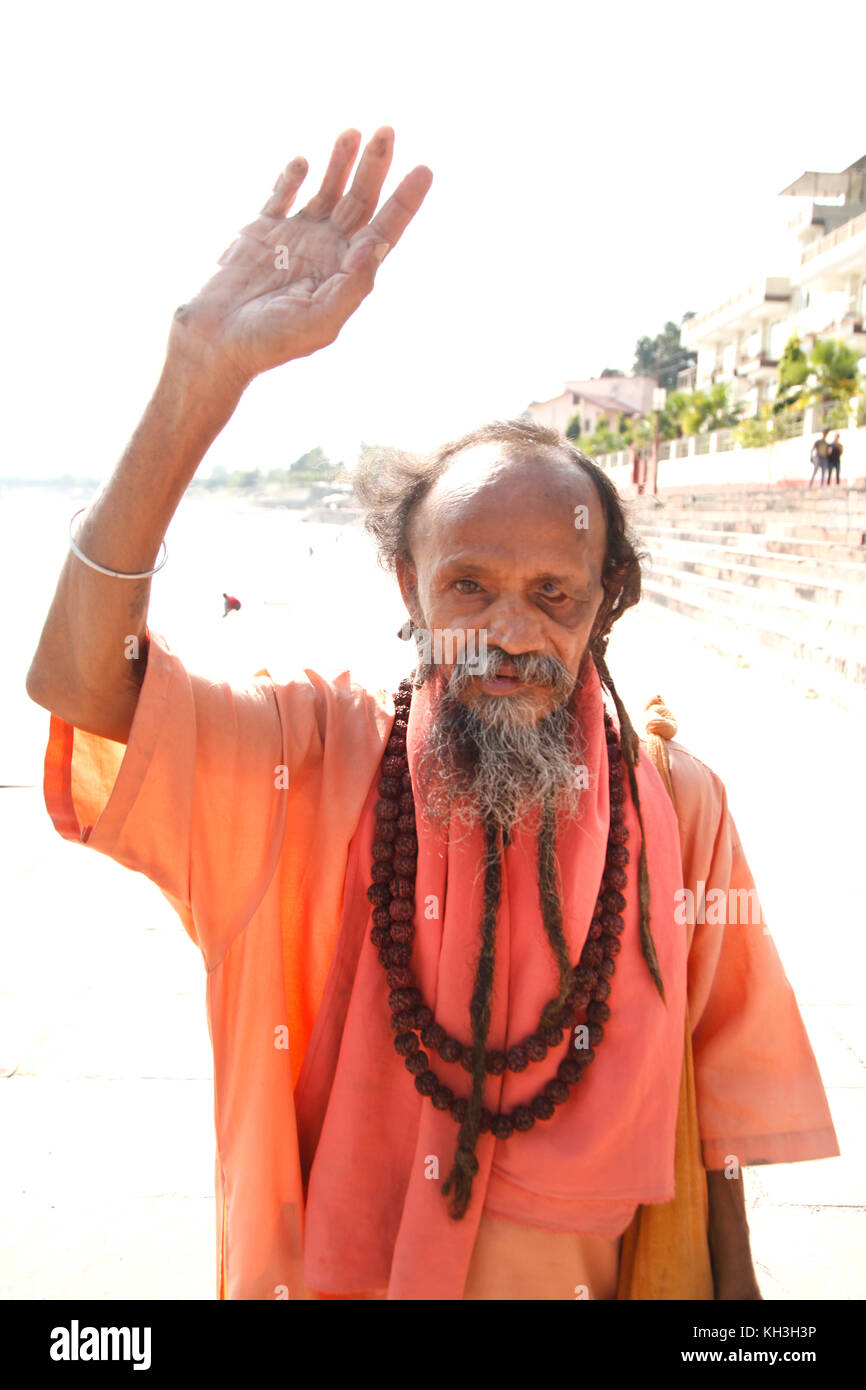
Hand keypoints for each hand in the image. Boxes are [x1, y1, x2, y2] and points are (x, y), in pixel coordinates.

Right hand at [168, 127, 431, 386]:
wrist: (216, 343)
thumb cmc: (270, 341)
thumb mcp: (320, 321)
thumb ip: (352, 286)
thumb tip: (375, 246)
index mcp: (345, 274)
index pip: (384, 231)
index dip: (405, 201)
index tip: (425, 170)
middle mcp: (325, 252)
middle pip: (360, 202)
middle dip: (375, 167)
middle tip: (387, 131)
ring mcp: (294, 239)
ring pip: (326, 191)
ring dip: (340, 162)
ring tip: (353, 132)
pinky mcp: (260, 232)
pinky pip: (281, 195)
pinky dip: (291, 176)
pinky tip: (303, 162)